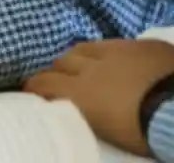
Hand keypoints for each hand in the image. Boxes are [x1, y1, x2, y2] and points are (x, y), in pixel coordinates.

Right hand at [25, 39, 173, 155]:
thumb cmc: (143, 129)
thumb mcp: (105, 127)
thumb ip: (84, 109)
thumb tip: (73, 103)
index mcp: (79, 91)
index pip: (43, 82)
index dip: (34, 85)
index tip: (30, 89)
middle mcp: (92, 65)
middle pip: (63, 60)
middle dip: (60, 70)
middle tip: (63, 80)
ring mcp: (118, 50)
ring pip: (87, 47)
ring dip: (82, 57)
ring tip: (87, 65)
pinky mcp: (142, 44)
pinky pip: (118, 43)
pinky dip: (113, 52)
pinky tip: (119, 60)